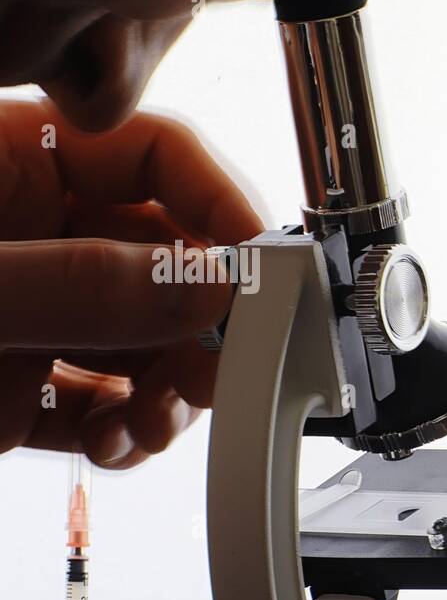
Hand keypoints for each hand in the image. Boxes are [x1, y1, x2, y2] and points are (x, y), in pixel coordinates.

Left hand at [0, 99, 262, 468]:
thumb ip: (80, 285)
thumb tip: (204, 289)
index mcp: (13, 166)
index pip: (154, 156)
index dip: (222, 204)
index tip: (267, 270)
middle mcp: (33, 237)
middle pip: (169, 263)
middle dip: (205, 328)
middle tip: (220, 371)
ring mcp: (31, 314)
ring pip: (146, 342)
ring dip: (171, 393)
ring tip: (156, 422)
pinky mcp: (15, 386)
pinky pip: (98, 405)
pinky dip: (122, 433)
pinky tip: (114, 443)